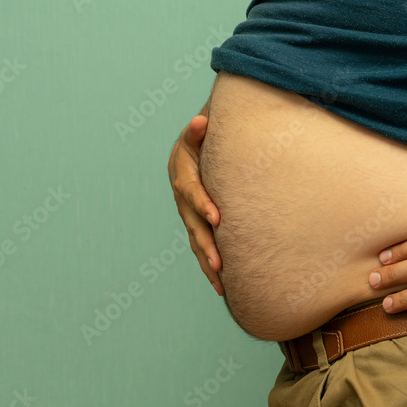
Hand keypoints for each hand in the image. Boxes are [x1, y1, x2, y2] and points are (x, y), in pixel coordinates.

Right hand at [168, 114, 222, 295]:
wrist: (186, 156)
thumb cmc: (197, 142)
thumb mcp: (195, 133)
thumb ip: (197, 130)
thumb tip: (201, 120)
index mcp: (183, 178)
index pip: (193, 193)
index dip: (203, 205)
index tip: (217, 218)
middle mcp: (183, 202)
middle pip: (194, 227)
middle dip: (207, 245)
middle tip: (220, 263)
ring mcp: (189, 217)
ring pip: (197, 243)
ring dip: (208, 263)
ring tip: (221, 283)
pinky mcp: (196, 227)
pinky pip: (202, 249)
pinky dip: (210, 267)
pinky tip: (222, 285)